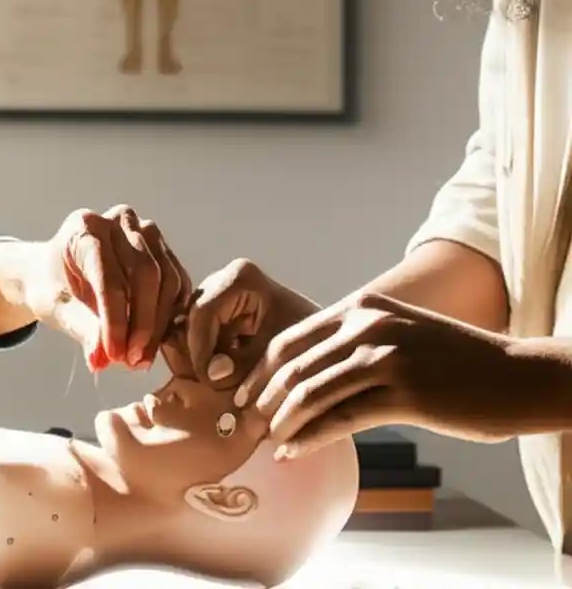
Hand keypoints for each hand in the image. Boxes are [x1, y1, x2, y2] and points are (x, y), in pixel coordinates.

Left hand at [28, 206, 191, 371]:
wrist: (57, 273)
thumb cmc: (52, 286)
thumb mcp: (55, 307)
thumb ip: (81, 328)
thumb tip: (102, 359)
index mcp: (85, 227)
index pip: (108, 275)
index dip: (115, 320)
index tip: (115, 355)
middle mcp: (119, 220)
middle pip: (145, 273)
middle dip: (141, 324)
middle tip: (131, 361)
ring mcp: (145, 232)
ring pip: (167, 279)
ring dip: (158, 325)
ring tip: (140, 359)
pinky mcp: (163, 250)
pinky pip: (177, 284)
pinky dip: (169, 316)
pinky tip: (154, 342)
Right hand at [184, 258, 318, 389]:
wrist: (328, 350)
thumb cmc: (311, 347)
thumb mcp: (279, 356)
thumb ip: (243, 366)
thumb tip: (212, 375)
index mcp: (240, 276)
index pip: (202, 312)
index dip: (201, 349)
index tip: (213, 382)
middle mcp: (223, 278)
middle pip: (190, 320)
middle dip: (199, 355)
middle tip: (214, 386)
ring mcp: (216, 294)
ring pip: (188, 330)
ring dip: (201, 359)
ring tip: (221, 384)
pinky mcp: (215, 313)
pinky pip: (194, 337)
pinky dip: (206, 359)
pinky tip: (223, 377)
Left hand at [236, 293, 526, 460]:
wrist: (517, 375)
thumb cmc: (455, 359)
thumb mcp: (399, 331)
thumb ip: (354, 341)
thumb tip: (306, 369)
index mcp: (363, 306)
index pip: (290, 338)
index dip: (259, 370)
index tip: (242, 394)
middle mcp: (370, 326)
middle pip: (293, 366)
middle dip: (261, 398)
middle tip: (243, 423)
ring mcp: (387, 358)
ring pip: (310, 393)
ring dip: (281, 421)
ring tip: (266, 440)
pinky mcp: (405, 395)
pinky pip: (340, 419)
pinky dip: (308, 438)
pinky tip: (292, 451)